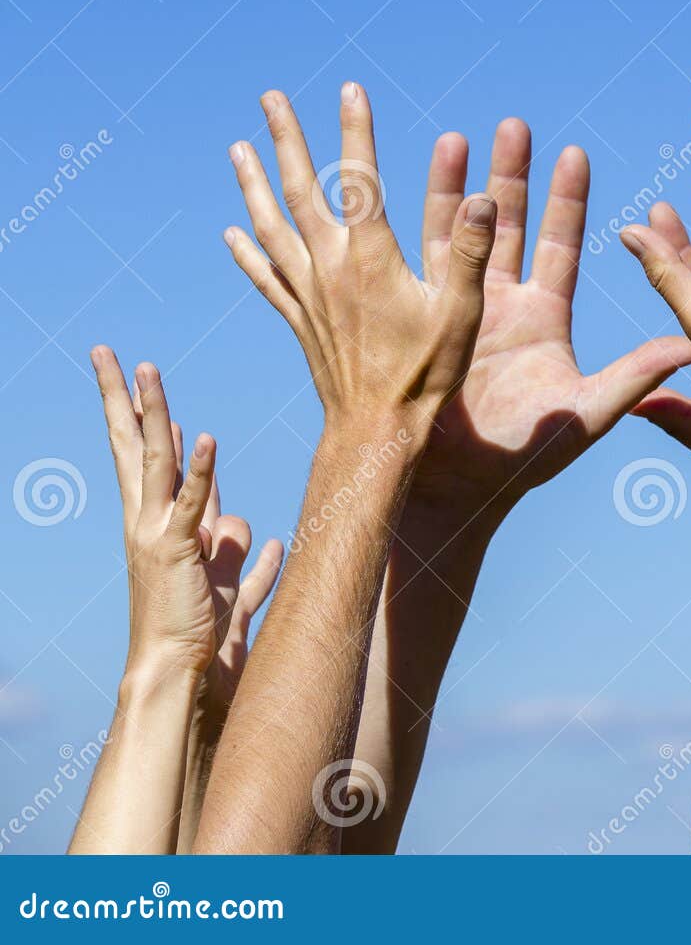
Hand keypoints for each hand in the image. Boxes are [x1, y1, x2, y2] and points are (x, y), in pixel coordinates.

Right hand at [90, 348, 279, 679]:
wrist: (177, 668)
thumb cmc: (200, 630)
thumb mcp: (230, 581)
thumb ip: (239, 552)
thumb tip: (251, 530)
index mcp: (161, 522)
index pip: (150, 458)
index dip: (147, 419)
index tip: (137, 382)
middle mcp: (149, 521)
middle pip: (134, 446)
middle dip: (122, 397)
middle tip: (106, 354)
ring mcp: (157, 533)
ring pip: (155, 460)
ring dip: (153, 412)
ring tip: (146, 369)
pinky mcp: (175, 552)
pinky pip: (190, 503)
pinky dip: (199, 471)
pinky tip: (204, 437)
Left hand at [224, 83, 496, 437]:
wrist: (376, 430)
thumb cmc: (426, 374)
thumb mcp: (461, 313)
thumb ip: (474, 255)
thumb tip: (486, 201)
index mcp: (370, 258)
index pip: (360, 178)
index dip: (355, 130)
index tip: (350, 88)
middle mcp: (330, 267)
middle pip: (301, 190)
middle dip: (286, 140)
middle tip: (271, 98)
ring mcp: (308, 293)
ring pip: (273, 225)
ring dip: (254, 184)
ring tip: (237, 149)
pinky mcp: (299, 320)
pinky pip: (265, 276)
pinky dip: (248, 251)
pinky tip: (232, 233)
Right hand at [403, 123, 690, 513]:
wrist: (453, 492)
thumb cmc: (523, 464)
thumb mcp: (587, 415)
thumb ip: (635, 378)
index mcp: (544, 319)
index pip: (560, 245)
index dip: (567, 200)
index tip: (574, 151)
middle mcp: (501, 305)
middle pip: (510, 225)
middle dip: (513, 175)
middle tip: (516, 124)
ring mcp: (454, 309)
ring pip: (459, 233)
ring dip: (460, 186)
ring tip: (461, 135)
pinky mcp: (416, 321)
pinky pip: (413, 263)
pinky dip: (413, 223)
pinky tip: (397, 187)